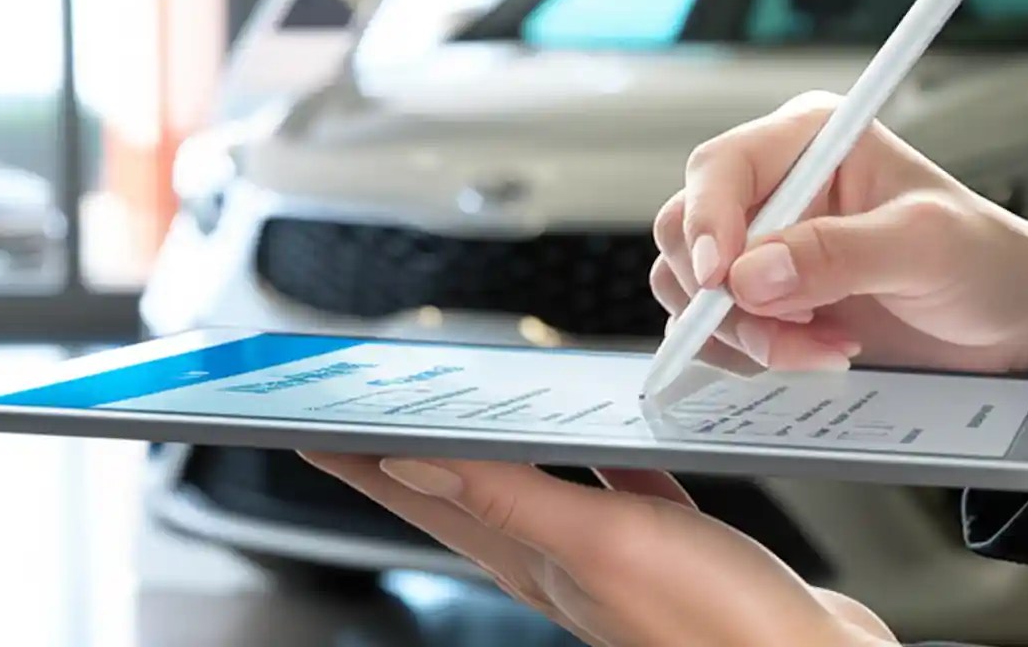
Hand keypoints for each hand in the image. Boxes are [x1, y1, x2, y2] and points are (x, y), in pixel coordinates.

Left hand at [302, 454, 897, 646]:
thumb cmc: (715, 622)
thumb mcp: (600, 543)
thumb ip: (509, 498)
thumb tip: (409, 462)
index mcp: (529, 555)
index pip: (421, 495)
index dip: (363, 459)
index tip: (312, 423)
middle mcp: (558, 554)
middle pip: (461, 489)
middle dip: (407, 448)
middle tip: (370, 405)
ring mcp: (612, 548)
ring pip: (532, 482)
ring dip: (493, 445)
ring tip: (464, 404)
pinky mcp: (667, 539)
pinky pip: (616, 480)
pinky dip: (597, 449)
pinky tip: (604, 426)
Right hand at [653, 90, 1027, 377]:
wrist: (1009, 324)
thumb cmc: (984, 262)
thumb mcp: (925, 248)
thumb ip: (838, 254)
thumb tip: (752, 273)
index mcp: (807, 142)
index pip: (718, 168)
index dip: (707, 222)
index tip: (725, 279)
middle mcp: (772, 190)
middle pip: (688, 233)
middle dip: (731, 295)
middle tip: (795, 326)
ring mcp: (759, 248)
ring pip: (691, 290)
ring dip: (747, 333)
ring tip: (822, 345)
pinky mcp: (758, 301)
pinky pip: (709, 331)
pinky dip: (748, 354)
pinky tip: (814, 352)